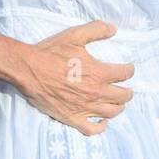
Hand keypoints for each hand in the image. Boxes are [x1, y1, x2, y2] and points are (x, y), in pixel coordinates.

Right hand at [19, 20, 133, 135]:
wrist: (29, 70)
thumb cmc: (51, 53)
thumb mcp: (74, 35)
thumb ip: (96, 30)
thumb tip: (113, 29)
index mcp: (99, 73)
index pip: (125, 74)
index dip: (129, 70)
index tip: (128, 69)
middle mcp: (96, 93)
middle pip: (122, 96)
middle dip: (127, 92)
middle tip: (126, 89)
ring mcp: (85, 107)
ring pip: (112, 113)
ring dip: (119, 107)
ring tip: (118, 103)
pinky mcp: (72, 118)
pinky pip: (92, 129)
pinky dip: (101, 127)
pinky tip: (103, 122)